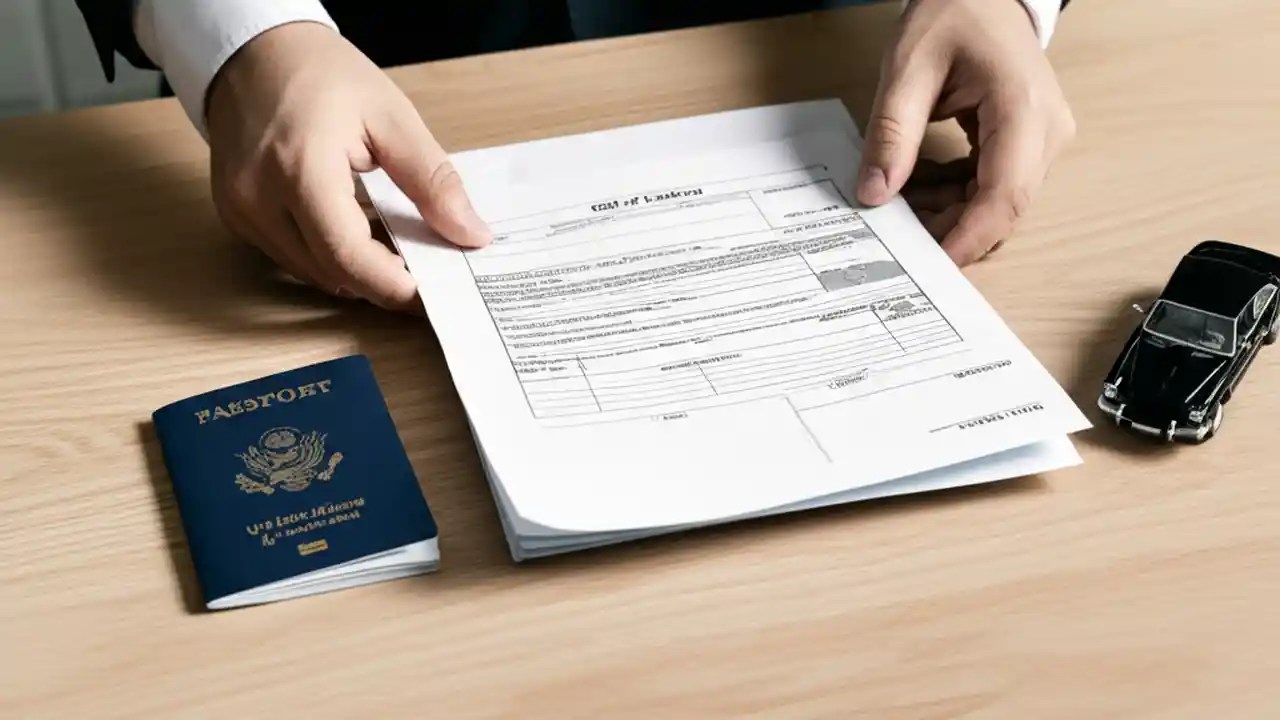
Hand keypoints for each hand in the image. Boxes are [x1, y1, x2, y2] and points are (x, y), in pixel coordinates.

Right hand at [207, 22, 490, 310]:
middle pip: (332, 273)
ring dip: (357, 270)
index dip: (394, 286)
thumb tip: (470, 234)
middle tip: (427, 266)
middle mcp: (258, 197)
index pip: (348, 256)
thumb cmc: (320, 74)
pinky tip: (356, 229)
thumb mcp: (392, 118)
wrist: (253, 52)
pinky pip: (292, 257)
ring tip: (394, 242)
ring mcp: (241, 212)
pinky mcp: (237, 218)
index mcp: (299, 167)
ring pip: (312, 273)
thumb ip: (433, 181)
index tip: (434, 292)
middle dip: (383, 280)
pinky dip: (330, 255)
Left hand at [855, 0, 1075, 264]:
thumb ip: (891, 133)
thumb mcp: (907, 69)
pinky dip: (954, 194)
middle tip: (895, 234)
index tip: (931, 264)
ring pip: (997, 202)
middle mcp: (1046, 131)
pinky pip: (992, 186)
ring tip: (898, 202)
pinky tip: (917, 186)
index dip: (968, 237)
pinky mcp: (1028, 144)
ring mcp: (1042, 139)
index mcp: (1024, 109)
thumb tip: (874, 194)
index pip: (1004, 194)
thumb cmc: (954, 13)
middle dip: (949, 228)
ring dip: (948, 212)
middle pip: (1003, 207)